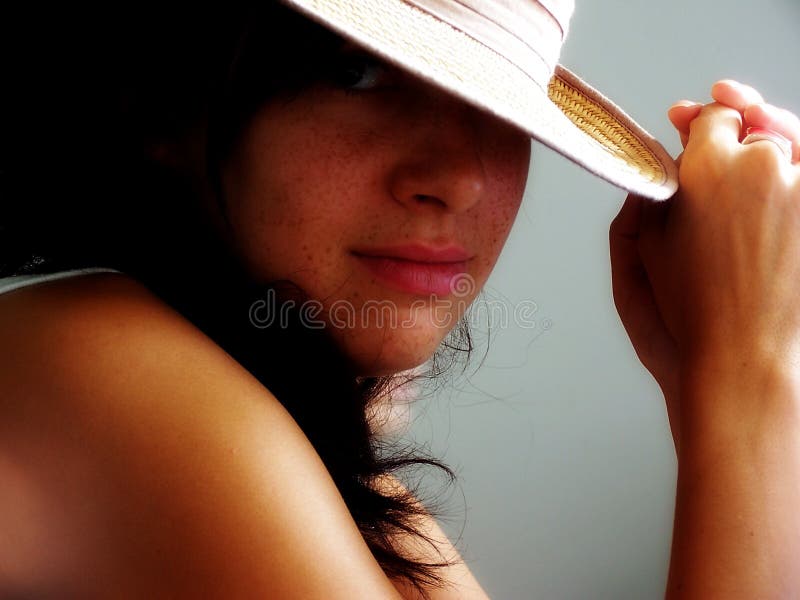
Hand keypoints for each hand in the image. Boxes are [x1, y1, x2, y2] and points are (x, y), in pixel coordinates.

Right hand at [611, 80, 799, 450]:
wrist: (744, 364)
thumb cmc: (690, 319)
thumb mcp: (638, 257)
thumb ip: (644, 198)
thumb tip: (659, 167)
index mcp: (704, 169)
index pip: (712, 119)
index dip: (702, 121)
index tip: (692, 122)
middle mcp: (760, 166)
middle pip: (758, 124)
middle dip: (741, 124)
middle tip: (727, 127)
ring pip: (794, 144)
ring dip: (776, 144)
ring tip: (758, 156)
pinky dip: (797, 173)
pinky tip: (781, 183)